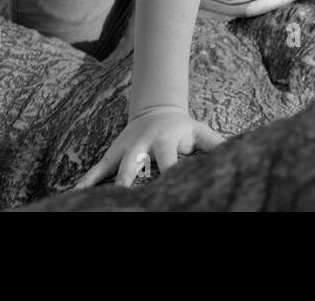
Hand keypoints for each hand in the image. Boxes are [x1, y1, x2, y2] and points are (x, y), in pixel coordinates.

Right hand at [74, 104, 223, 188]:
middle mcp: (143, 147)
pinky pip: (97, 170)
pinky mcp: (113, 154)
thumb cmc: (183, 128)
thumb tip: (238, 152)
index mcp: (166, 143)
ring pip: (114, 169)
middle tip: (130, 201)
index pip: (169, 163)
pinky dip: (86, 182)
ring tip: (99, 204)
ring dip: (107, 185)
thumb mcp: (200, 132)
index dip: (169, 175)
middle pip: (136, 167)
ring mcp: (126, 151)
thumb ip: (216, 144)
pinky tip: (75, 195)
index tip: (170, 193)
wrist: (156, 110)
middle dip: (131, 183)